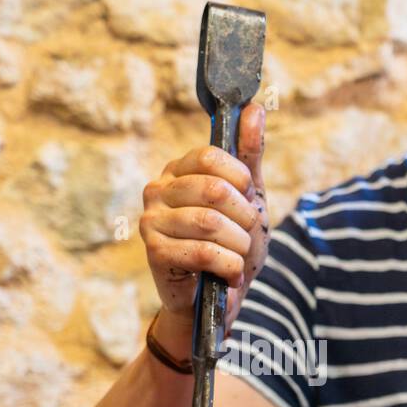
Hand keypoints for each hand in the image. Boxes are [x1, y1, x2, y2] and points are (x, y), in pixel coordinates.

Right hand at [140, 102, 268, 333]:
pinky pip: (201, 252)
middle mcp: (158, 189)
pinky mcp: (154, 252)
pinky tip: (229, 275)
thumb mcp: (248, 198)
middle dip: (244, 217)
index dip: (241, 181)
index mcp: (179, 170)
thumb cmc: (230, 244)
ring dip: (238, 245)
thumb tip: (255, 107)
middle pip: (214, 190)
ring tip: (238, 256)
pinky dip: (228, 267)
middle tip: (246, 235)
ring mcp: (151, 220)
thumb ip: (249, 155)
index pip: (211, 156)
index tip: (248, 200)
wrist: (215, 300)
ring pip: (210, 223)